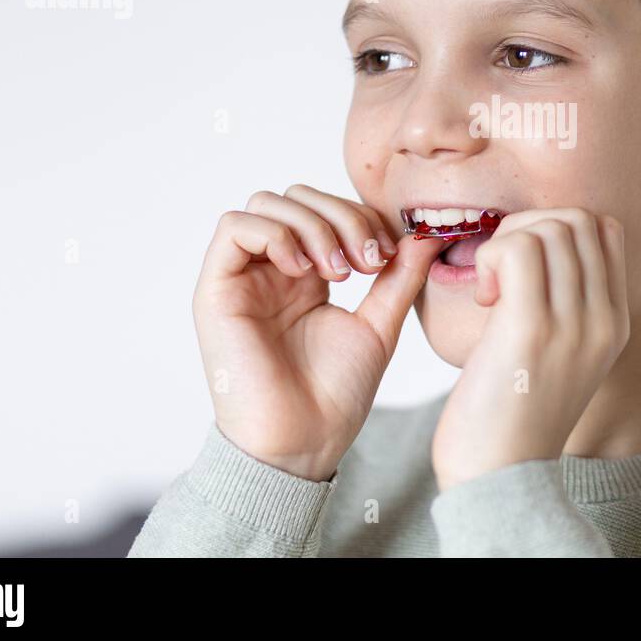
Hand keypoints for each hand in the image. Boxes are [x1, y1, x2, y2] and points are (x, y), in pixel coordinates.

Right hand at [192, 185, 442, 479]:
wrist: (302, 443)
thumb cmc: (335, 395)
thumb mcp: (379, 324)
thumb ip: (399, 278)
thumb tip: (426, 235)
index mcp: (306, 274)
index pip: (325, 208)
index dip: (360, 217)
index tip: (389, 256)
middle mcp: (270, 269)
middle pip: (296, 197)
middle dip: (341, 216)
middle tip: (367, 262)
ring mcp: (241, 277)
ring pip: (266, 203)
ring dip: (313, 226)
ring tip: (338, 273)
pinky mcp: (215, 290)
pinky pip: (234, 227)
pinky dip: (277, 235)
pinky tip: (304, 272)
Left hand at [430, 208, 629, 490]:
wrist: (500, 475)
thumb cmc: (512, 410)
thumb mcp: (561, 353)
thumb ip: (565, 302)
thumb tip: (539, 242)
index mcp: (615, 322)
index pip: (604, 228)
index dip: (555, 227)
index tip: (523, 267)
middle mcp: (604, 320)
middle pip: (576, 219)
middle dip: (527, 226)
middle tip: (499, 273)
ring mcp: (573, 325)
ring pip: (546, 227)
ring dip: (504, 243)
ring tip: (491, 290)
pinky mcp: (530, 330)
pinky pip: (515, 250)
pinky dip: (488, 257)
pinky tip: (482, 299)